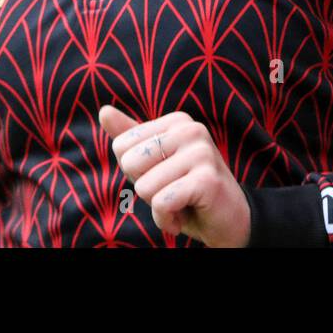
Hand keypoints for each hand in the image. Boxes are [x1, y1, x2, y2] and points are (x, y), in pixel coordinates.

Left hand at [99, 105, 251, 247]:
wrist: (229, 221)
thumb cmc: (187, 190)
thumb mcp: (155, 164)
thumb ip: (131, 138)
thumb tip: (104, 111)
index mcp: (177, 121)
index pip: (121, 146)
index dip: (136, 171)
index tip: (164, 176)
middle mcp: (191, 129)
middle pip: (130, 163)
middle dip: (145, 188)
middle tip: (173, 190)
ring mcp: (201, 152)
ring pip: (144, 187)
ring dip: (158, 207)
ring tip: (182, 203)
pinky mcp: (207, 180)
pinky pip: (161, 203)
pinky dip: (167, 220)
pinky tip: (185, 216)